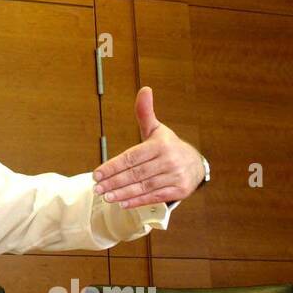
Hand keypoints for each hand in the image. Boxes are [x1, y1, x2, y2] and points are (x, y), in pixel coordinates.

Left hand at [92, 86, 204, 209]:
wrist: (196, 164)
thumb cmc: (169, 147)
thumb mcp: (157, 129)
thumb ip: (145, 113)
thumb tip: (144, 89)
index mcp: (161, 145)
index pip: (131, 157)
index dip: (113, 166)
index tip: (96, 174)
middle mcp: (169, 161)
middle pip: (135, 174)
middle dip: (114, 182)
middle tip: (97, 188)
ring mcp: (175, 177)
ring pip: (144, 187)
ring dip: (123, 193)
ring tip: (106, 197)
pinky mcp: (179, 190)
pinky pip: (155, 197)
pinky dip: (138, 201)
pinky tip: (122, 203)